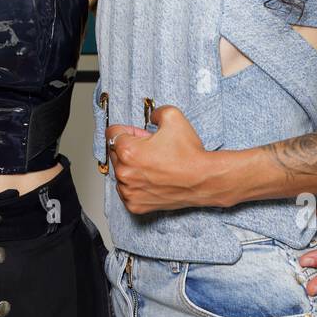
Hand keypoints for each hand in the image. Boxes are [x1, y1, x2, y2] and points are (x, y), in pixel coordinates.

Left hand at [106, 104, 231, 212]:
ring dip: (132, 167)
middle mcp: (124, 172)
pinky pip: (127, 191)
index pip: (112, 133)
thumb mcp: (173, 116)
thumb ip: (155, 112)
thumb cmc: (189, 154)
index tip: (138, 134)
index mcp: (128, 150)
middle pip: (115, 153)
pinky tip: (152, 179)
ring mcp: (129, 191)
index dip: (128, 130)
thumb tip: (151, 117)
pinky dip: (136, 185)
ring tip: (153, 165)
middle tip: (151, 149)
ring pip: (121, 173)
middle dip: (130, 148)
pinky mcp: (135, 205)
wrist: (204, 180)